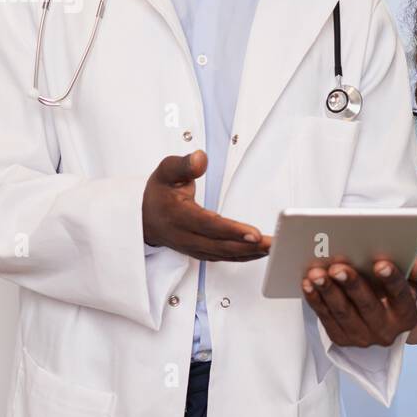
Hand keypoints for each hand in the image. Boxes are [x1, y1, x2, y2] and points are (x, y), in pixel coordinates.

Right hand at [142, 151, 270, 260]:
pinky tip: (260, 253)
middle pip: (220, 245)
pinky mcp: (200, 252)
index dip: (231, 230)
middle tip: (273, 243)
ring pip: (223, 254)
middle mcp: (185, 237)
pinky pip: (224, 257)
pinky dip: (243, 256)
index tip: (253, 233)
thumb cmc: (158, 193)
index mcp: (178, 216)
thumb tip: (200, 159)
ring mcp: (192, 248)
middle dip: (248, 246)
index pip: (208, 225)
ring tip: (273, 248)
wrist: (143, 216)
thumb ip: (184, 164)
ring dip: (250, 253)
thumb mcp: (166, 171)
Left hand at [302, 253, 416, 347]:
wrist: (383, 322)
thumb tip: (416, 262)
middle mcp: (386, 331)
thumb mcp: (411, 283)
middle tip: (338, 267)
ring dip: (328, 292)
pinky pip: (326, 318)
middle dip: (352, 285)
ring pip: (343, 313)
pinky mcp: (342, 339)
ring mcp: (362, 338)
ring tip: (317, 273)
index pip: (400, 295)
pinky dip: (315, 300)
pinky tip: (308, 284)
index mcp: (406, 315)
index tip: (380, 264)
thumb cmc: (394, 294)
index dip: (391, 280)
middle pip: (368, 306)